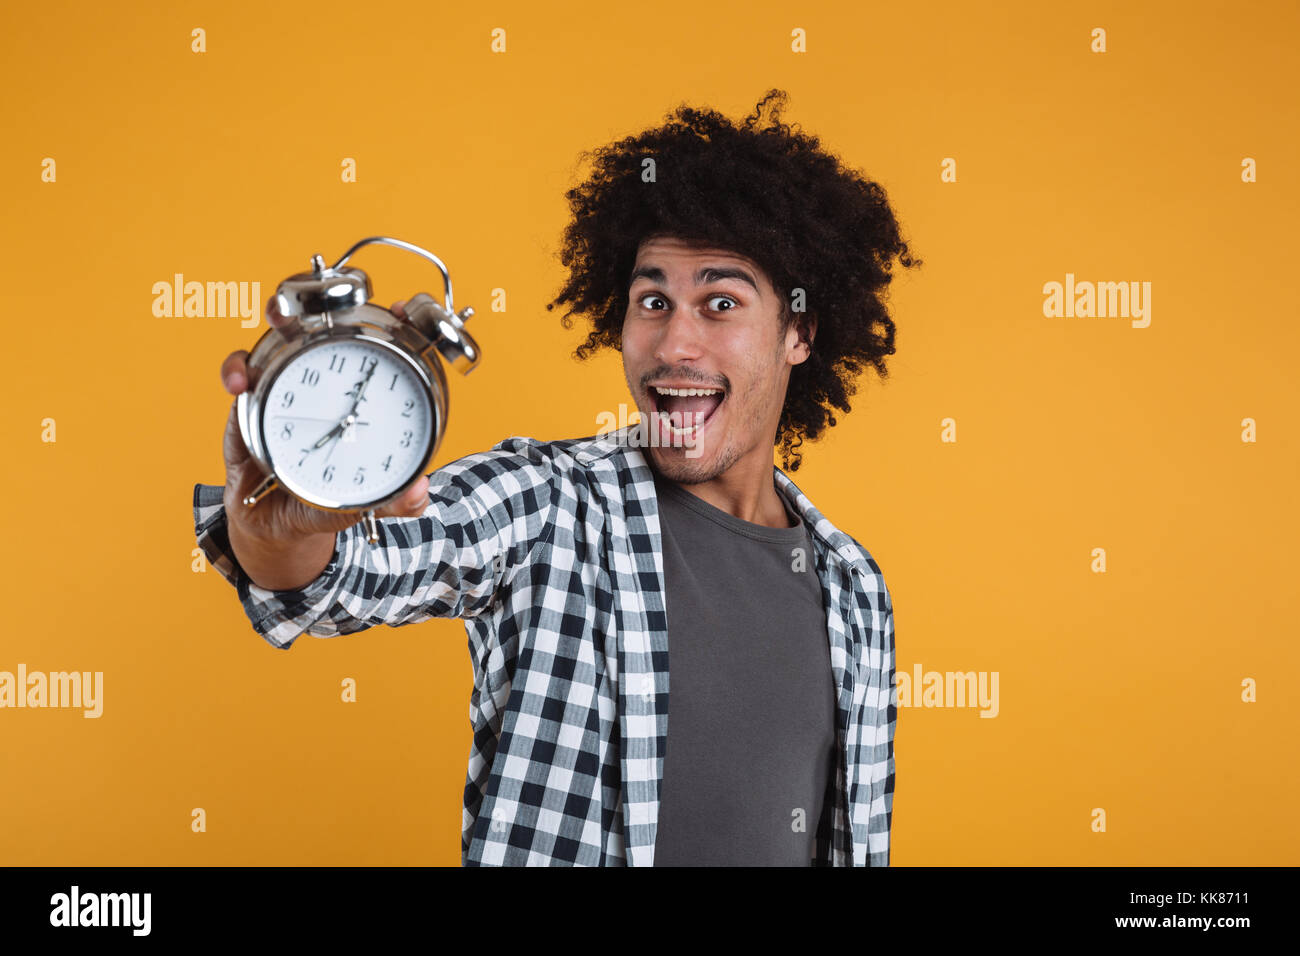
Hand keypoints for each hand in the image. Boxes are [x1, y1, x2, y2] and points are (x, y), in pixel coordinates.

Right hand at [220, 299, 428, 540]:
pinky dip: (237, 368)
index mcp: (367, 401)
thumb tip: (419, 494)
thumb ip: (395, 499)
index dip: (395, 324)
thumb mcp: (365, 500)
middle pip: (333, 324)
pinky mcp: (253, 395)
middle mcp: (331, 383)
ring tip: (280, 316)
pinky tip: (240, 383)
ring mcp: (290, 382)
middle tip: (326, 297)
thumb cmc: (327, 500)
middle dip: (329, 297)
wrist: (274, 522)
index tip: (400, 311)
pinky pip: (242, 370)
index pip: (386, 352)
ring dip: (282, 314)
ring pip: (286, 333)